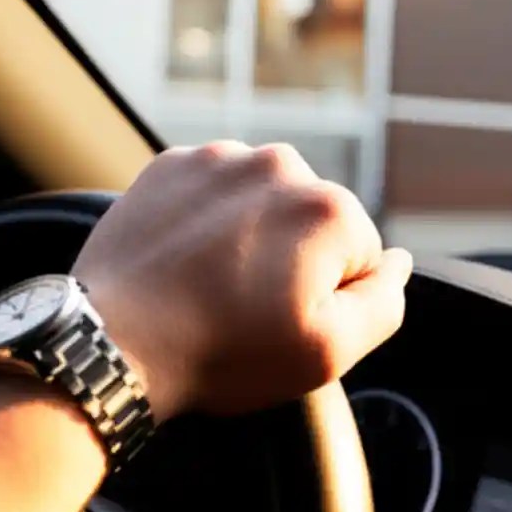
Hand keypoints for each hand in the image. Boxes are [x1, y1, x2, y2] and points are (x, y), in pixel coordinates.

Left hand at [72, 141, 411, 421]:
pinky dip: (203, 220)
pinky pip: (210, 191)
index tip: (281, 321)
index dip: (328, 299)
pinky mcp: (170, 164)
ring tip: (209, 285)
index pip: (358, 256)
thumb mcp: (328, 353)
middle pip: (311, 220)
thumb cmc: (223, 352)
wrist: (112, 341)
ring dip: (248, 235)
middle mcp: (280, 164)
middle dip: (291, 259)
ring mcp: (219, 158)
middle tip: (244, 308)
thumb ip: (384, 302)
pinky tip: (183, 261)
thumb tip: (399, 261)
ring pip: (260, 201)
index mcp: (329, 209)